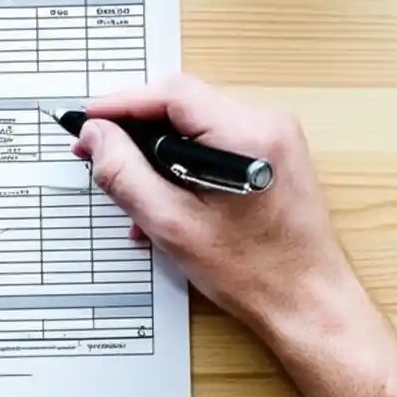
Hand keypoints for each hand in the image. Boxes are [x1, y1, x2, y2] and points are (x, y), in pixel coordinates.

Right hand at [76, 74, 354, 334]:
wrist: (309, 303)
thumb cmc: (255, 273)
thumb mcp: (171, 224)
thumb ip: (125, 173)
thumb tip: (96, 136)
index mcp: (247, 135)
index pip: (171, 93)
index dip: (122, 103)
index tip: (88, 119)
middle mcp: (267, 125)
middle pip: (182, 105)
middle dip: (136, 130)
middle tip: (98, 153)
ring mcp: (275, 139)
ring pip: (195, 126)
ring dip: (158, 153)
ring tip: (132, 194)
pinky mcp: (273, 156)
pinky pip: (215, 143)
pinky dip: (183, 164)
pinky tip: (165, 201)